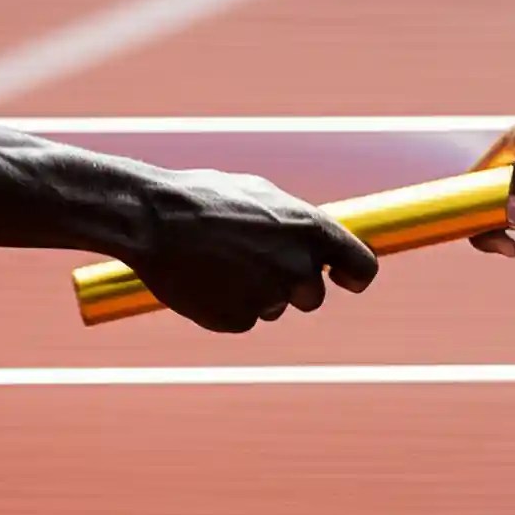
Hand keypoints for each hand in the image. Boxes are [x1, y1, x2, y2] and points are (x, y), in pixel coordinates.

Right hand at [122, 170, 378, 332]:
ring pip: (274, 306)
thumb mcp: (261, 194)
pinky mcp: (236, 319)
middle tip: (255, 261)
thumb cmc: (204, 197)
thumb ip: (297, 222)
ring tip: (220, 261)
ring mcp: (268, 297)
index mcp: (311, 229)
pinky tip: (203, 278)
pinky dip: (227, 305)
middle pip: (313, 296)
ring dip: (256, 292)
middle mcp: (297, 267)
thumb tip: (319, 238)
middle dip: (292, 286)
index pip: (363, 267)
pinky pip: (242, 318)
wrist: (151, 219)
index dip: (354, 275)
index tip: (345, 279)